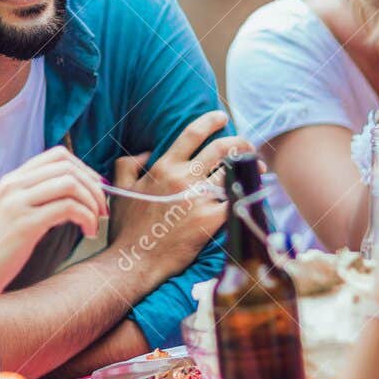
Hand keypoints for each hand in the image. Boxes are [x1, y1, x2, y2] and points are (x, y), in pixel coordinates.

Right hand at [0, 146, 107, 305]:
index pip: (57, 156)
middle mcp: (14, 185)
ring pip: (70, 183)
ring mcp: (17, 203)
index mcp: (11, 181)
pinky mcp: (24, 224)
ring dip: (92, 202)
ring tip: (95, 223)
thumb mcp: (11, 216)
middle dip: (94, 186)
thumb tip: (72, 197)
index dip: (84, 169)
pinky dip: (86, 218)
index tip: (95, 190)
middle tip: (102, 209)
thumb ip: (34, 201)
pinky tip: (87, 232)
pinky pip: (68, 208)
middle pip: (68, 166)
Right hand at [108, 110, 253, 281]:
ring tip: (257, 166)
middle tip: (247, 144)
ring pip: (232, 172)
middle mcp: (183, 178)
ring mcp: (198, 199)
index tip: (222, 117)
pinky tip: (256, 191)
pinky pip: (236, 200)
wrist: (135, 261)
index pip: (192, 134)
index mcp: (163, 167)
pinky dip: (248, 193)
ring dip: (249, 166)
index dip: (211, 121)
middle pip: (220, 149)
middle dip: (239, 142)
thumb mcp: (121, 188)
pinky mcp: (210, 220)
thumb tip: (146, 152)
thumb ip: (129, 164)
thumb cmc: (127, 228)